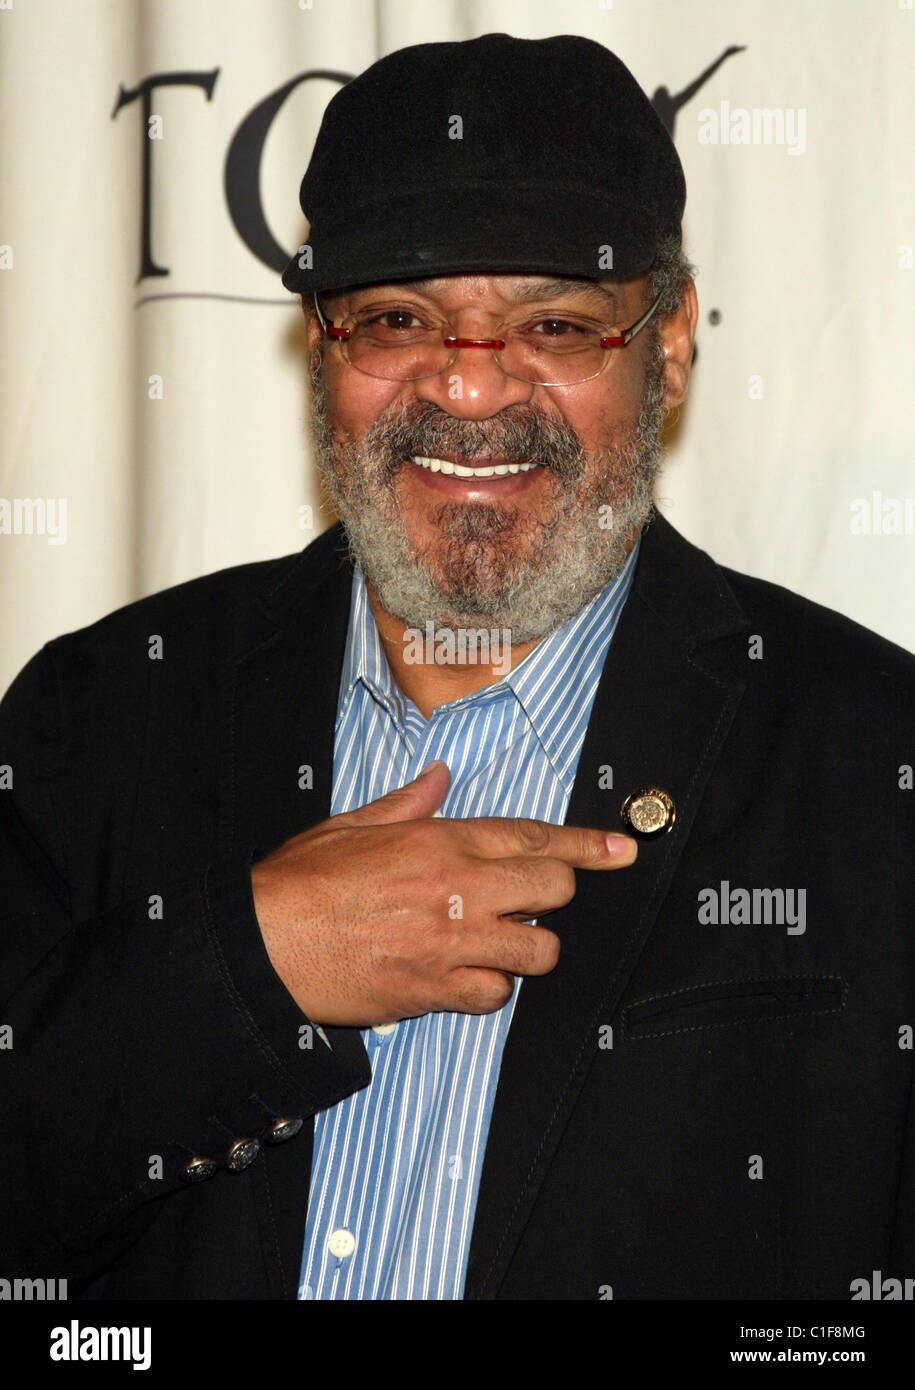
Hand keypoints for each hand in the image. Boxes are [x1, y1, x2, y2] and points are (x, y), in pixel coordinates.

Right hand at [250, 760, 636, 1025]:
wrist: (261, 947)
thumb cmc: (298, 883)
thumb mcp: (350, 825)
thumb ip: (406, 804)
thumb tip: (438, 778)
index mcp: (438, 840)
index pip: (532, 836)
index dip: (585, 845)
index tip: (620, 851)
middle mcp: (456, 888)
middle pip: (552, 888)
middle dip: (556, 892)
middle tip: (535, 899)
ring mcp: (451, 943)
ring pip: (539, 949)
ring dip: (529, 946)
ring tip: (500, 941)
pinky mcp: (435, 991)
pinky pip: (497, 995)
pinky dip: (492, 988)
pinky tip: (468, 976)